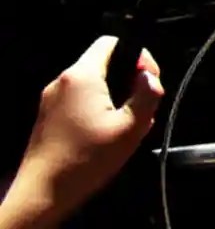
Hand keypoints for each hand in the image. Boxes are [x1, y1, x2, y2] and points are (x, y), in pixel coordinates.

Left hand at [0, 36, 162, 228]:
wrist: (43, 192)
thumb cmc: (85, 159)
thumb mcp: (130, 127)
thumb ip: (148, 95)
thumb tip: (151, 77)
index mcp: (82, 76)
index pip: (113, 41)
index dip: (140, 55)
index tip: (150, 80)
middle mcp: (63, 81)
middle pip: (106, 64)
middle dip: (129, 82)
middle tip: (142, 109)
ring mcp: (52, 99)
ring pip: (95, 85)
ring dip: (116, 99)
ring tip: (125, 127)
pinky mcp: (49, 116)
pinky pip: (80, 101)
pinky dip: (98, 110)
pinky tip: (106, 136)